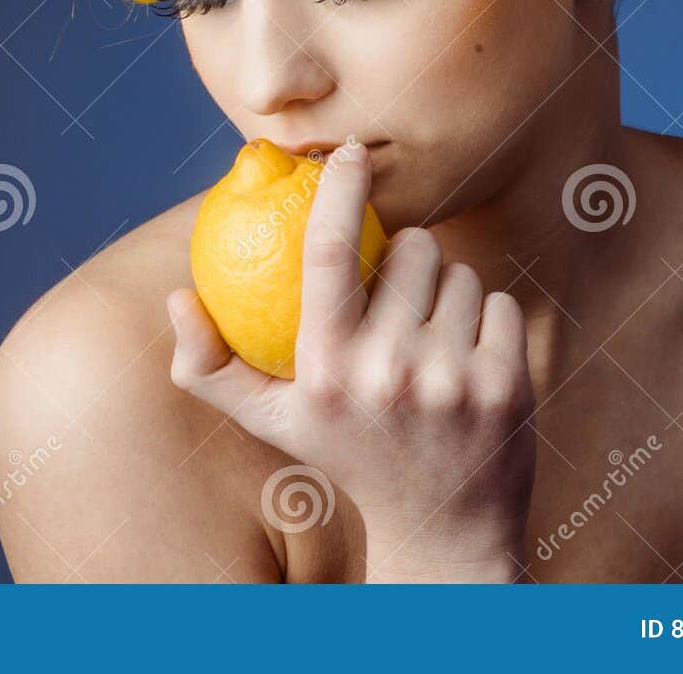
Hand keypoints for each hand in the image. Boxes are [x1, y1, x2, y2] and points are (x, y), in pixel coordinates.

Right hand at [167, 140, 536, 581]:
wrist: (442, 529)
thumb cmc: (346, 456)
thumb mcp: (270, 421)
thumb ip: (208, 365)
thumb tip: (178, 298)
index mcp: (323, 369)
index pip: (326, 251)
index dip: (338, 189)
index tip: (346, 153)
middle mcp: (385, 373)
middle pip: (411, 249)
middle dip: (407, 257)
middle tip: (397, 303)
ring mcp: (449, 380)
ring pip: (459, 273)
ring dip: (446, 292)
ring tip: (429, 342)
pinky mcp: (504, 386)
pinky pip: (498, 302)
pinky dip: (485, 321)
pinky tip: (467, 363)